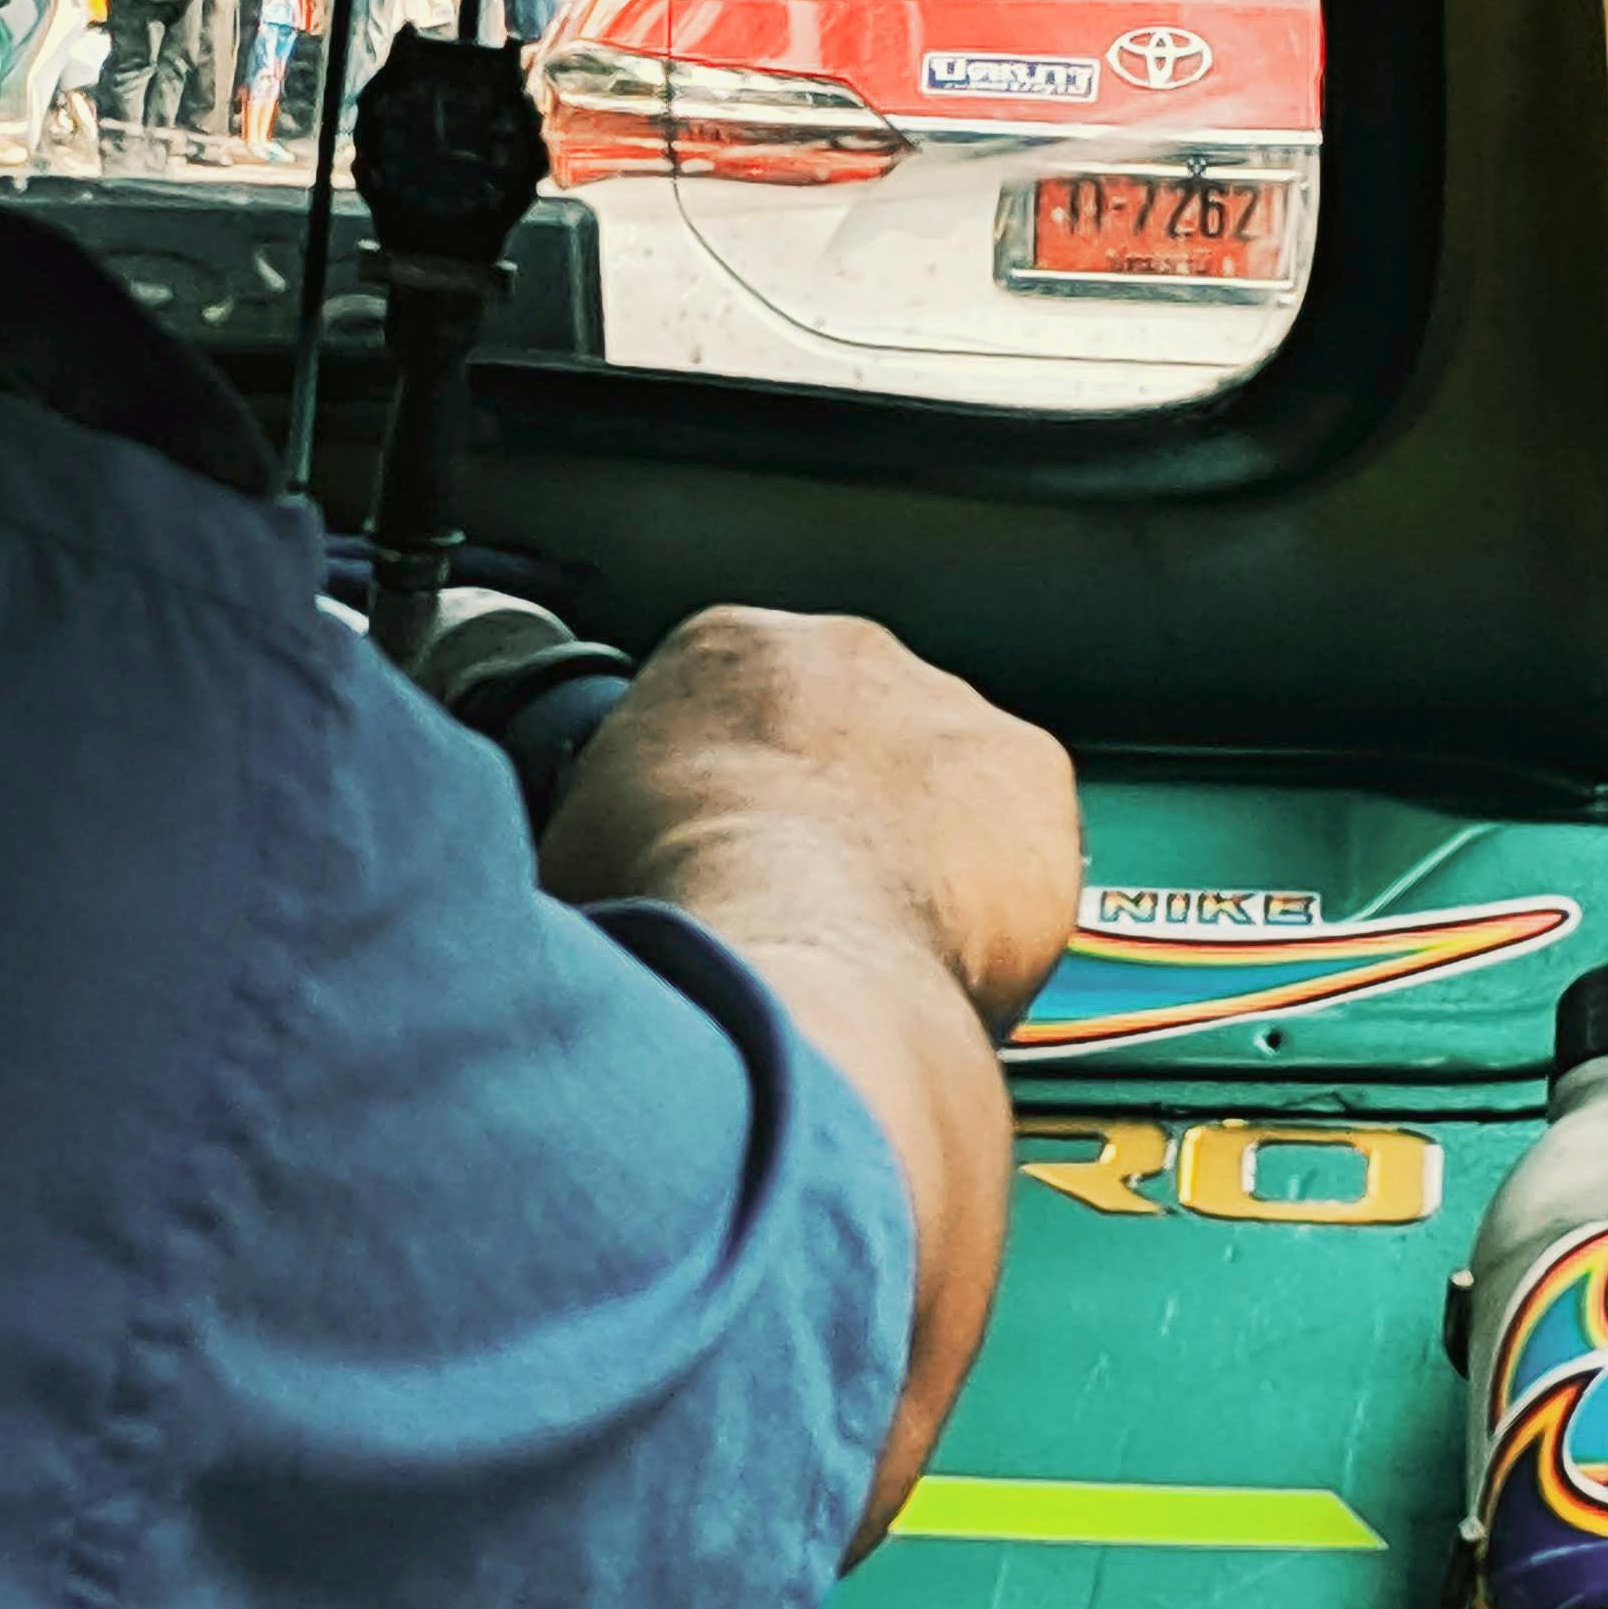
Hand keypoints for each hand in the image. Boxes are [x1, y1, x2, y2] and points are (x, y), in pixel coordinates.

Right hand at [540, 606, 1080, 1034]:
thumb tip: (577, 883)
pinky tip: (948, 960)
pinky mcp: (1032, 776)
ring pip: (943, 785)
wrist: (784, 954)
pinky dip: (998, 900)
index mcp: (725, 648)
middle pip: (849, 735)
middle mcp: (848, 653)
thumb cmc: (678, 912)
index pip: (737, 703)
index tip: (730, 853)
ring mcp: (948, 708)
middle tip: (807, 912)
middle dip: (834, 820)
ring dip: (918, 858)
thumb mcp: (575, 854)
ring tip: (876, 953)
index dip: (734, 795)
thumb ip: (596, 836)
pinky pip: (1025, 840)